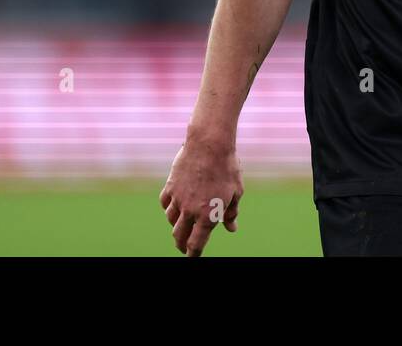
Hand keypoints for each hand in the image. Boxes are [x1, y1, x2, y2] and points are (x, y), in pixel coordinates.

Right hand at [159, 135, 243, 255]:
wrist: (209, 144)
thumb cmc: (227, 168)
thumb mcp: (236, 192)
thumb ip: (231, 213)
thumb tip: (231, 228)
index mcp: (208, 216)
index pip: (196, 244)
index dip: (193, 254)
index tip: (193, 257)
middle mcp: (190, 211)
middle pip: (179, 237)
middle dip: (182, 245)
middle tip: (184, 247)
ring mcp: (178, 199)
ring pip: (171, 221)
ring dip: (176, 226)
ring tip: (182, 226)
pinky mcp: (170, 186)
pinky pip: (165, 205)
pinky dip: (168, 209)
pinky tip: (173, 208)